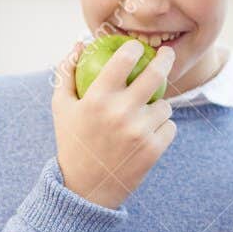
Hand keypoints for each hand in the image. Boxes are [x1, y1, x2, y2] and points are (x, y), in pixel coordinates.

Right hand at [53, 38, 176, 208]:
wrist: (85, 189)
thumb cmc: (72, 142)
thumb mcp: (61, 107)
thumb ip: (67, 71)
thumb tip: (80, 42)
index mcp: (97, 99)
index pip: (123, 60)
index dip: (134, 48)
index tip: (138, 47)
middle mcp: (120, 113)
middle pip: (155, 75)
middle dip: (166, 59)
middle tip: (167, 54)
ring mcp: (139, 132)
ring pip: (165, 105)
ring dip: (160, 104)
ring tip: (147, 111)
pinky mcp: (153, 150)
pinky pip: (170, 127)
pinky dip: (163, 127)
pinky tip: (151, 131)